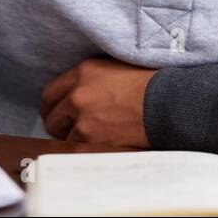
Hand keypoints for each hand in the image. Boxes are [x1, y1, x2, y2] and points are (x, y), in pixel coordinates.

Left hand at [39, 56, 156, 146]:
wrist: (167, 103)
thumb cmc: (148, 84)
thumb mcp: (114, 67)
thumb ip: (89, 77)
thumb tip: (75, 89)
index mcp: (83, 73)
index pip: (49, 94)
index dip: (52, 107)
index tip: (56, 112)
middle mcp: (78, 95)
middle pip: (51, 118)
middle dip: (60, 125)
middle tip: (71, 129)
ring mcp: (83, 121)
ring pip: (64, 137)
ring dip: (75, 139)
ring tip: (93, 137)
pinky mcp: (93, 141)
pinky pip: (77, 150)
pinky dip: (85, 150)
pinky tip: (98, 145)